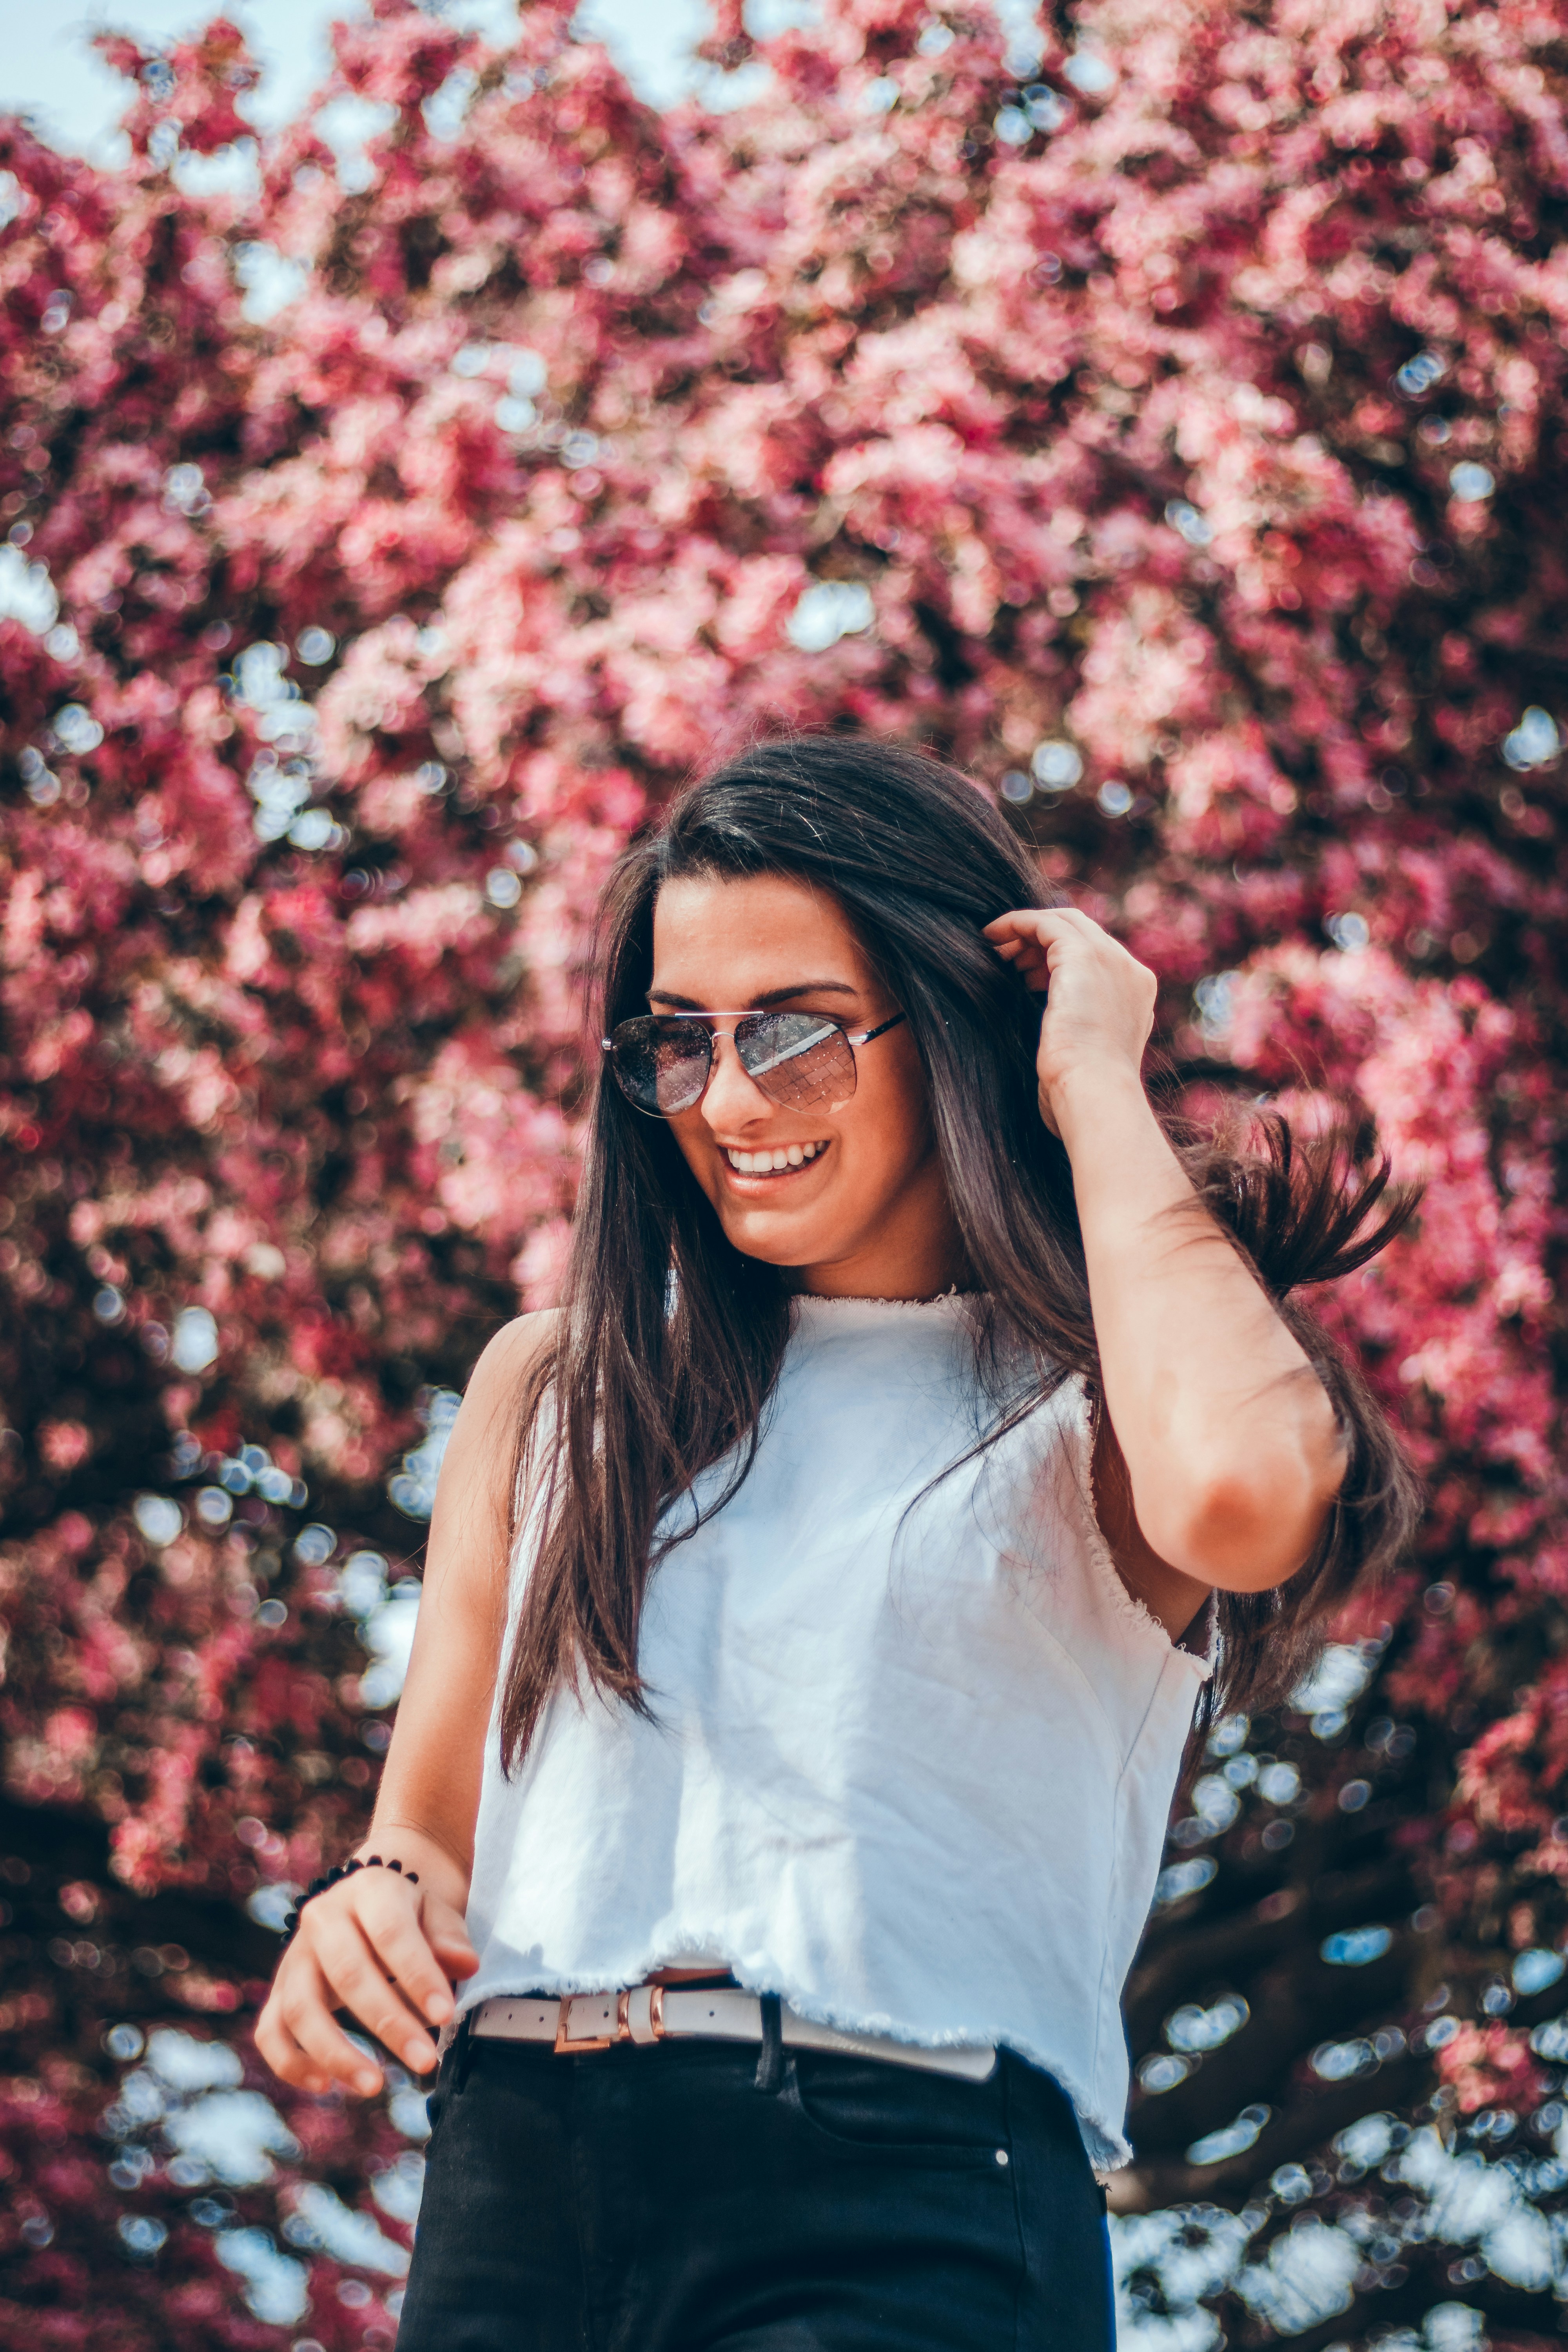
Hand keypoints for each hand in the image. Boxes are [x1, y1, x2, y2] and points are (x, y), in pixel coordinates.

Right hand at [255, 1864, 478, 2097]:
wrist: (367, 1901)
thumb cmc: (410, 1915)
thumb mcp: (436, 1912)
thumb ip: (449, 1938)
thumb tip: (466, 1965)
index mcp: (368, 1890)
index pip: (390, 1933)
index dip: (418, 1975)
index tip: (447, 2014)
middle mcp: (322, 1918)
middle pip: (348, 1974)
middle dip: (389, 2022)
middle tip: (426, 2061)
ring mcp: (294, 1956)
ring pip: (300, 2007)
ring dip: (336, 2052)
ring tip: (376, 2085)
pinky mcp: (278, 1990)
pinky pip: (270, 2031)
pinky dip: (289, 2062)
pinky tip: (324, 2085)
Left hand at [983, 906, 1155, 1136]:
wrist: (1096, 1095)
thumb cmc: (1084, 1093)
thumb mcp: (1089, 1055)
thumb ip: (1081, 1028)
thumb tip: (1059, 1026)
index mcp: (1136, 994)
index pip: (1096, 957)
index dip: (1057, 957)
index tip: (1026, 972)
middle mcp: (1130, 971)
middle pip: (1082, 933)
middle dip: (1042, 939)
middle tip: (1008, 956)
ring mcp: (1111, 960)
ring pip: (1063, 922)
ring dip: (1026, 932)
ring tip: (997, 951)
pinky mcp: (1084, 956)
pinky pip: (1045, 923)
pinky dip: (1016, 924)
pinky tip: (992, 936)